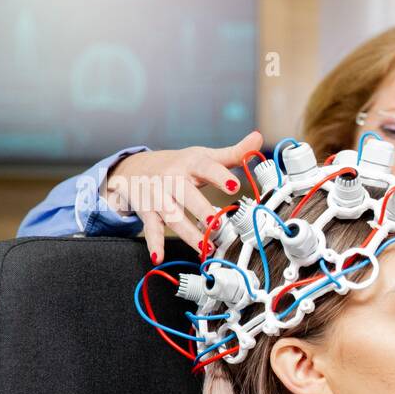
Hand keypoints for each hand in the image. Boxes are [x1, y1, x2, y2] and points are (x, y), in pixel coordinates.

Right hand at [102, 130, 263, 263]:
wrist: (136, 167)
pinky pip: (151, 228)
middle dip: (201, 209)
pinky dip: (153, 243)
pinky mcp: (147, 211)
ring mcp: (157, 196)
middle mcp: (172, 178)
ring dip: (187, 232)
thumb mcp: (203, 155)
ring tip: (205, 247)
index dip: (220, 176)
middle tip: (217, 224)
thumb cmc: (179, 164)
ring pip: (172, 215)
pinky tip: (158, 257)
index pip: (206, 168)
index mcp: (190, 163)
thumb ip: (232, 152)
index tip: (235, 185)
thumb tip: (258, 137)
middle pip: (186, 194)